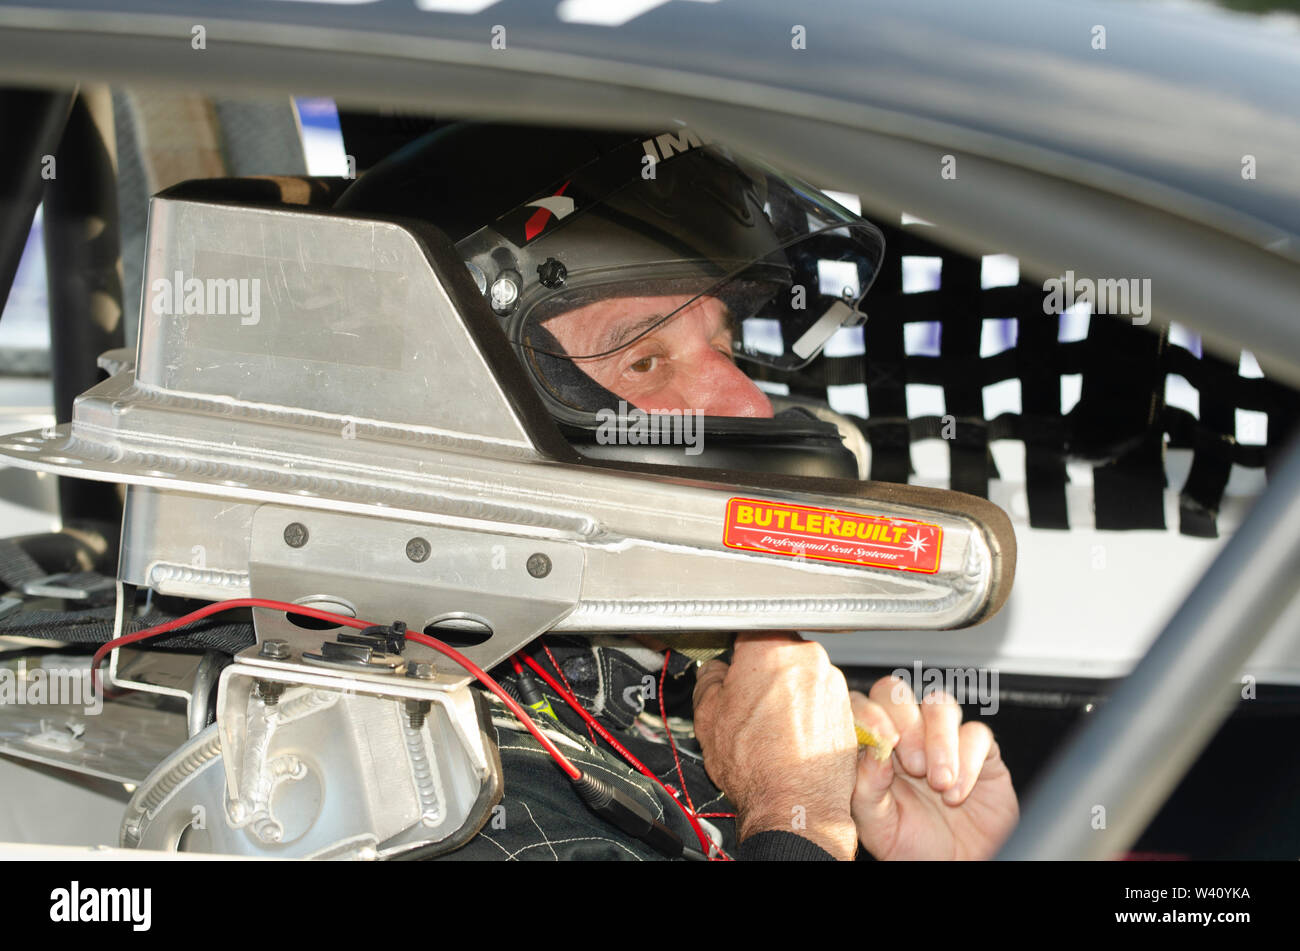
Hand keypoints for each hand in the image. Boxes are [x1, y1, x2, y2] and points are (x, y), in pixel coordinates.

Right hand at [692, 632, 858, 859]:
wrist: (795, 806)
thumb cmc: (755, 764)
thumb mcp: (707, 717)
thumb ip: (708, 680)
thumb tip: (714, 672)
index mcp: (770, 649)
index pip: (749, 630)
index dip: (736, 650)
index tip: (731, 665)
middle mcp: (809, 660)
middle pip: (780, 654)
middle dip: (764, 673)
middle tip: (747, 702)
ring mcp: (833, 685)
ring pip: (803, 678)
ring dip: (788, 694)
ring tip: (770, 728)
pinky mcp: (849, 711)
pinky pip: (822, 702)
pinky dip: (808, 715)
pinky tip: (791, 739)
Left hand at [850, 675, 1018, 859]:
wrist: (954, 866)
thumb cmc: (910, 843)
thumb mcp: (877, 824)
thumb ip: (868, 788)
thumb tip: (873, 752)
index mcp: (872, 745)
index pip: (861, 705)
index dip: (868, 712)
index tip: (880, 738)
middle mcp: (904, 733)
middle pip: (897, 691)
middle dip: (906, 723)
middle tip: (913, 766)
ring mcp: (941, 737)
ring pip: (939, 704)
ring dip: (940, 740)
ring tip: (938, 783)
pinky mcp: (979, 750)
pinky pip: (976, 734)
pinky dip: (968, 762)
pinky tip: (957, 793)